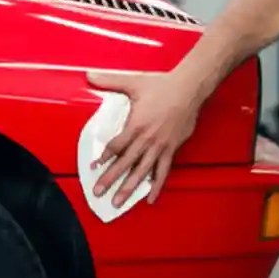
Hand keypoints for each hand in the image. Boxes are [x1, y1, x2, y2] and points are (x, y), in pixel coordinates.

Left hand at [85, 70, 201, 205]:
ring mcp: (160, 147)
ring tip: (119, 202)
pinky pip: (162, 172)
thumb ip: (109, 80)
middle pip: (125, 164)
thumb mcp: (132, 82)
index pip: (116, 147)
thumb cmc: (162, 86)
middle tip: (99, 192)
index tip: (94, 167)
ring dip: (130, 188)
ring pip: (142, 172)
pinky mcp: (172, 149)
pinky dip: (156, 186)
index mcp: (136, 125)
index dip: (104, 157)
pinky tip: (151, 198)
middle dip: (111, 179)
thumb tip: (89, 75)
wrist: (189, 88)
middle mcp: (147, 139)